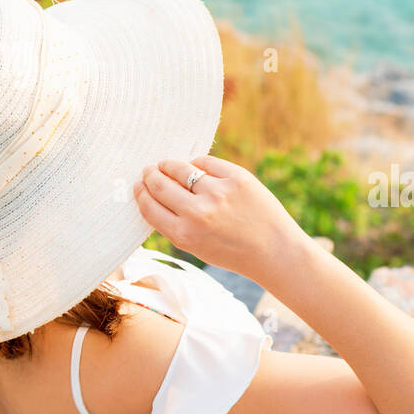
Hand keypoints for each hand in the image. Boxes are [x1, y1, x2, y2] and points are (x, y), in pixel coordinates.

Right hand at [134, 155, 311, 282]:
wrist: (274, 251)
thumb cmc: (234, 251)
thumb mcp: (197, 247)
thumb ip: (174, 224)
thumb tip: (154, 192)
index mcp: (184, 235)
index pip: (149, 206)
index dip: (141, 193)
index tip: (139, 185)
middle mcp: (197, 213)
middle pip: (160, 184)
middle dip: (151, 175)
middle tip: (150, 170)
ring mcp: (217, 193)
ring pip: (180, 168)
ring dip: (169, 165)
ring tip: (167, 165)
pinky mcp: (237, 178)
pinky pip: (206, 162)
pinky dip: (197, 164)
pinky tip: (196, 167)